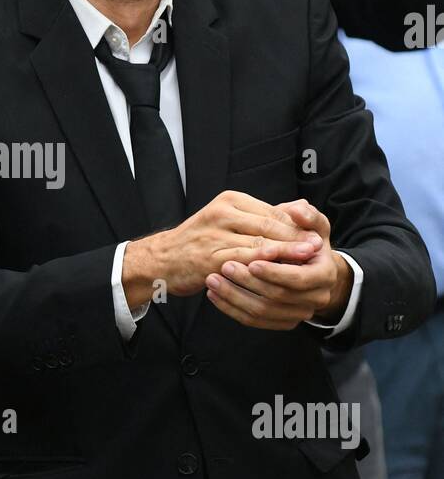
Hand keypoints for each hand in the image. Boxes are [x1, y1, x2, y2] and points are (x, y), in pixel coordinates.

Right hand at [122, 191, 322, 309]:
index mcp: (230, 201)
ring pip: (257, 244)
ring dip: (284, 255)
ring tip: (305, 263)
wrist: (162, 259)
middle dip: (295, 238)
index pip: (271, 211)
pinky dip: (262, 269)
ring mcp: (214, 235)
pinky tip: (277, 277)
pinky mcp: (209, 258)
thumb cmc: (199, 242)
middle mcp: (222, 213)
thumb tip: (299, 211)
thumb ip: (261, 217)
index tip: (316, 237)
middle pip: (268, 225)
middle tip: (317, 249)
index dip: (295, 225)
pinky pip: (242, 264)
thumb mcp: (229, 221)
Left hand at [204, 199, 351, 330]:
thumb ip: (307, 214)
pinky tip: (214, 294)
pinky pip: (254, 321)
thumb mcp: (313, 223)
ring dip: (234, 297)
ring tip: (212, 280)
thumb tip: (295, 209)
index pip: (299, 278)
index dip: (274, 271)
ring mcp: (299, 313)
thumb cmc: (306, 239)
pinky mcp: (281, 322)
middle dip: (249, 282)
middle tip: (224, 266)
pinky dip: (231, 308)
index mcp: (325, 274)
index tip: (251, 260)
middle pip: (278, 296)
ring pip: (262, 312)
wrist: (310, 265)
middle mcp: (316, 298)